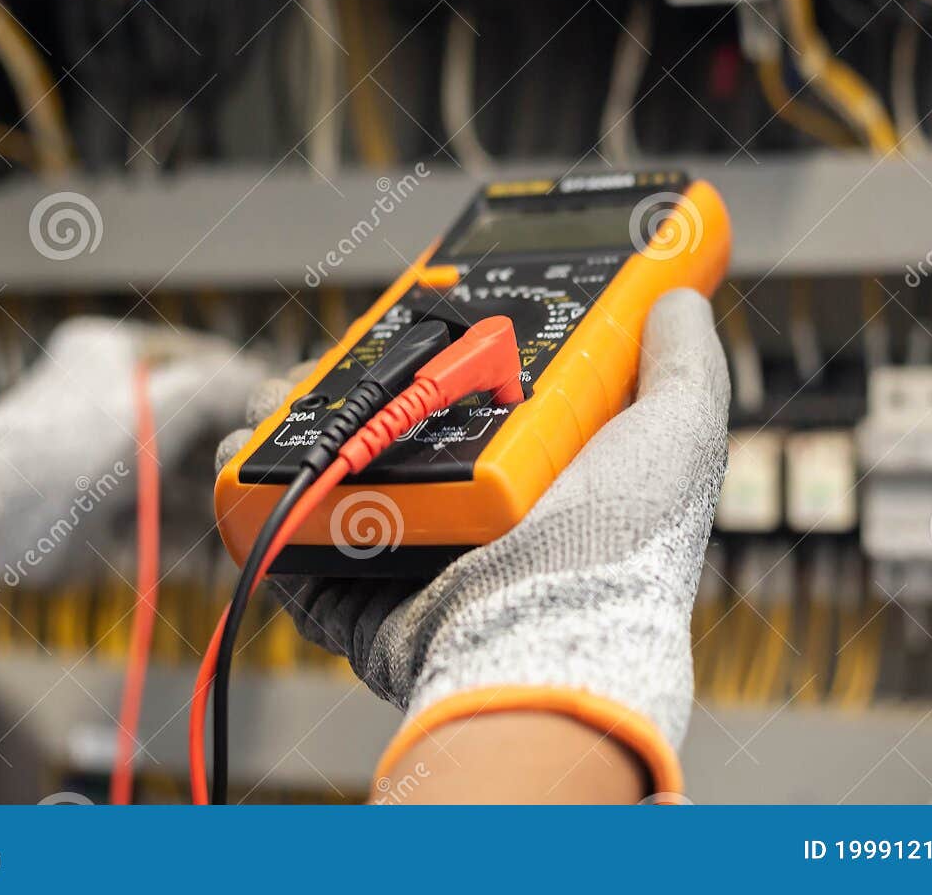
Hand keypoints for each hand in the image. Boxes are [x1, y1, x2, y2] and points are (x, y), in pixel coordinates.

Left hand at [0, 318, 266, 586]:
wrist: (4, 511)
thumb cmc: (69, 438)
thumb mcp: (171, 397)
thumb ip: (225, 386)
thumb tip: (262, 385)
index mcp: (109, 358)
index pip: (189, 359)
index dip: (233, 379)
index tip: (269, 402)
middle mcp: (103, 411)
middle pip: (186, 428)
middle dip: (226, 452)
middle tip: (262, 463)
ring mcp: (98, 469)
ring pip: (173, 483)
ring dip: (212, 501)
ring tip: (247, 511)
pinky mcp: (95, 523)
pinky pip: (155, 532)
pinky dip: (187, 543)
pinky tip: (220, 552)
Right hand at [219, 289, 728, 774]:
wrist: (546, 632)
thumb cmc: (620, 546)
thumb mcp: (676, 435)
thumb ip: (684, 364)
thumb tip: (680, 300)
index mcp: (543, 484)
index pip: (487, 405)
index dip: (455, 355)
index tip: (428, 311)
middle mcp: (479, 525)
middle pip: (403, 436)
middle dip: (361, 389)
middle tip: (342, 351)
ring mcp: (417, 561)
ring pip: (342, 483)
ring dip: (300, 436)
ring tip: (279, 394)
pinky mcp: (364, 598)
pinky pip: (299, 546)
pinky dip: (262, 508)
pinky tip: (247, 459)